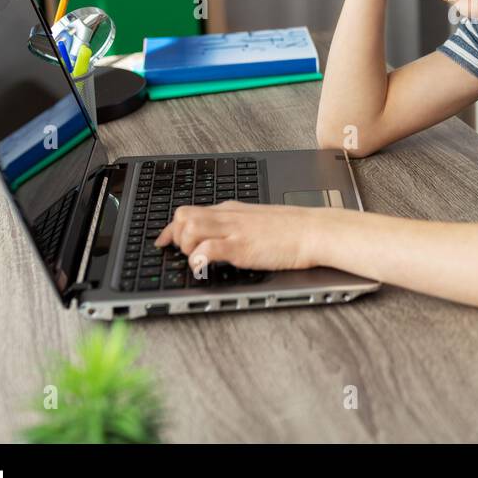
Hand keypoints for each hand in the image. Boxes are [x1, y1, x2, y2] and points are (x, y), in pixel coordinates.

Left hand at [154, 201, 319, 272]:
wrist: (315, 231)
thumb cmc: (293, 230)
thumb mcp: (259, 221)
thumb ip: (238, 225)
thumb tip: (222, 234)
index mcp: (232, 210)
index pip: (189, 211)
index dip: (169, 228)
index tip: (162, 242)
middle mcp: (228, 216)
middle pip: (182, 216)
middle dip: (175, 236)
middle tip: (183, 253)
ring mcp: (234, 230)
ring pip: (189, 228)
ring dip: (186, 247)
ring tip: (198, 259)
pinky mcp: (241, 246)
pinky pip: (207, 249)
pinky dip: (198, 260)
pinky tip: (203, 268)